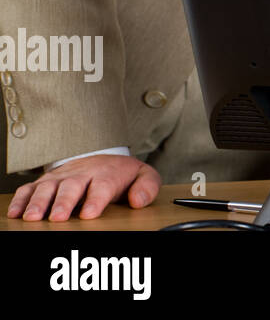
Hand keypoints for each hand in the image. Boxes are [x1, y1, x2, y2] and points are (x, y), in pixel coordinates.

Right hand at [6, 155, 160, 220]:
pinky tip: (16, 212)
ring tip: (33, 217)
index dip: (95, 200)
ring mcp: (62, 176)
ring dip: (39, 202)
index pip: (102, 186)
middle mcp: (82, 173)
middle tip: (59, 218)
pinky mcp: (47, 180)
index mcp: (107, 173)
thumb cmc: (123, 174)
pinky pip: (30, 188)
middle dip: (64, 202)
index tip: (90, 214)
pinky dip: (21, 199)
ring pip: (48, 186)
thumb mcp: (144, 176)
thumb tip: (138, 201)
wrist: (106, 159)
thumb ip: (147, 187)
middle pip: (72, 186)